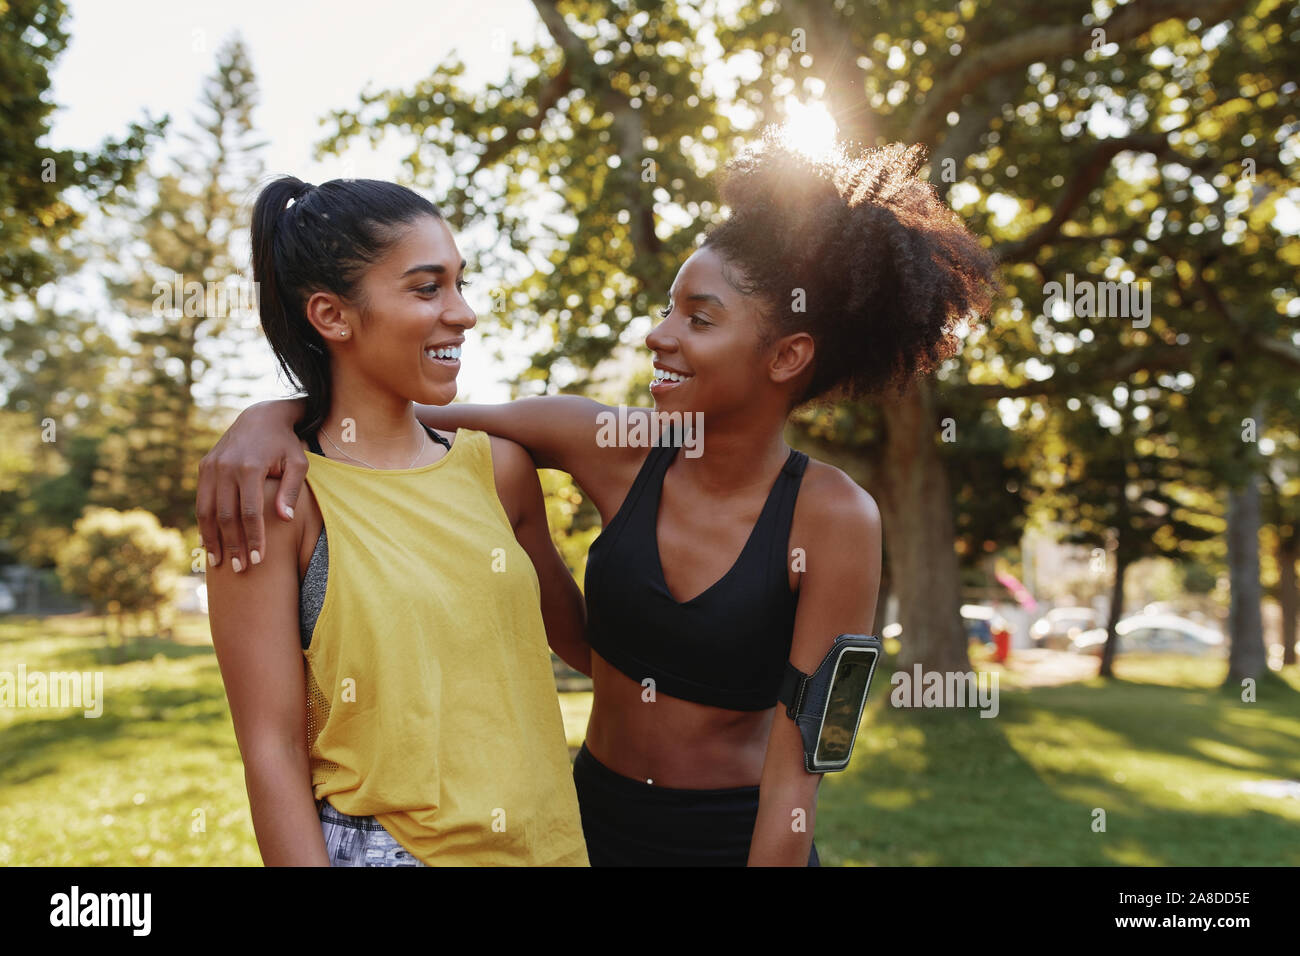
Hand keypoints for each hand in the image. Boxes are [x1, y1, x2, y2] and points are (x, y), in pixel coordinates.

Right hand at [197, 399, 306, 571]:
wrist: (261, 417)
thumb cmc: (286, 445)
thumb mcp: (298, 463)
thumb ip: (291, 491)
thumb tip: (284, 519)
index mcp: (251, 466)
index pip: (250, 512)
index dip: (253, 538)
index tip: (257, 560)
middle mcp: (226, 467)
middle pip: (227, 515)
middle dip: (233, 545)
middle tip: (240, 569)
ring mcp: (212, 466)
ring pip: (208, 511)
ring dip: (213, 539)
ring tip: (220, 563)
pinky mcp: (204, 467)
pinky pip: (201, 501)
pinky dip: (204, 523)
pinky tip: (209, 542)